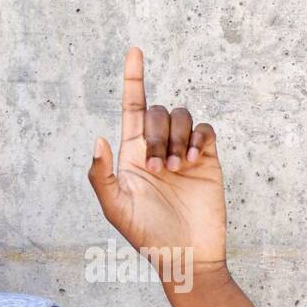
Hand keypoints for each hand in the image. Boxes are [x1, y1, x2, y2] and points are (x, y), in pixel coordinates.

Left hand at [87, 48, 226, 272]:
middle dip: (158, 135)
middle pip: (158, 112)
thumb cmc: (147, 235)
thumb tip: (98, 140)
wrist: (186, 255)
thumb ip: (100, 175)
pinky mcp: (208, 160)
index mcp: (132, 153)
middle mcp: (157, 147)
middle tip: (161, 169)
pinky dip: (199, 137)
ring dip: (178, 139)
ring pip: (182, 117)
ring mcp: (184, 152)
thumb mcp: (115, 208)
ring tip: (178, 169)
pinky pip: (205, 130)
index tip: (135, 51)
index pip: (132, 107)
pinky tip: (195, 159)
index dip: (133, 78)